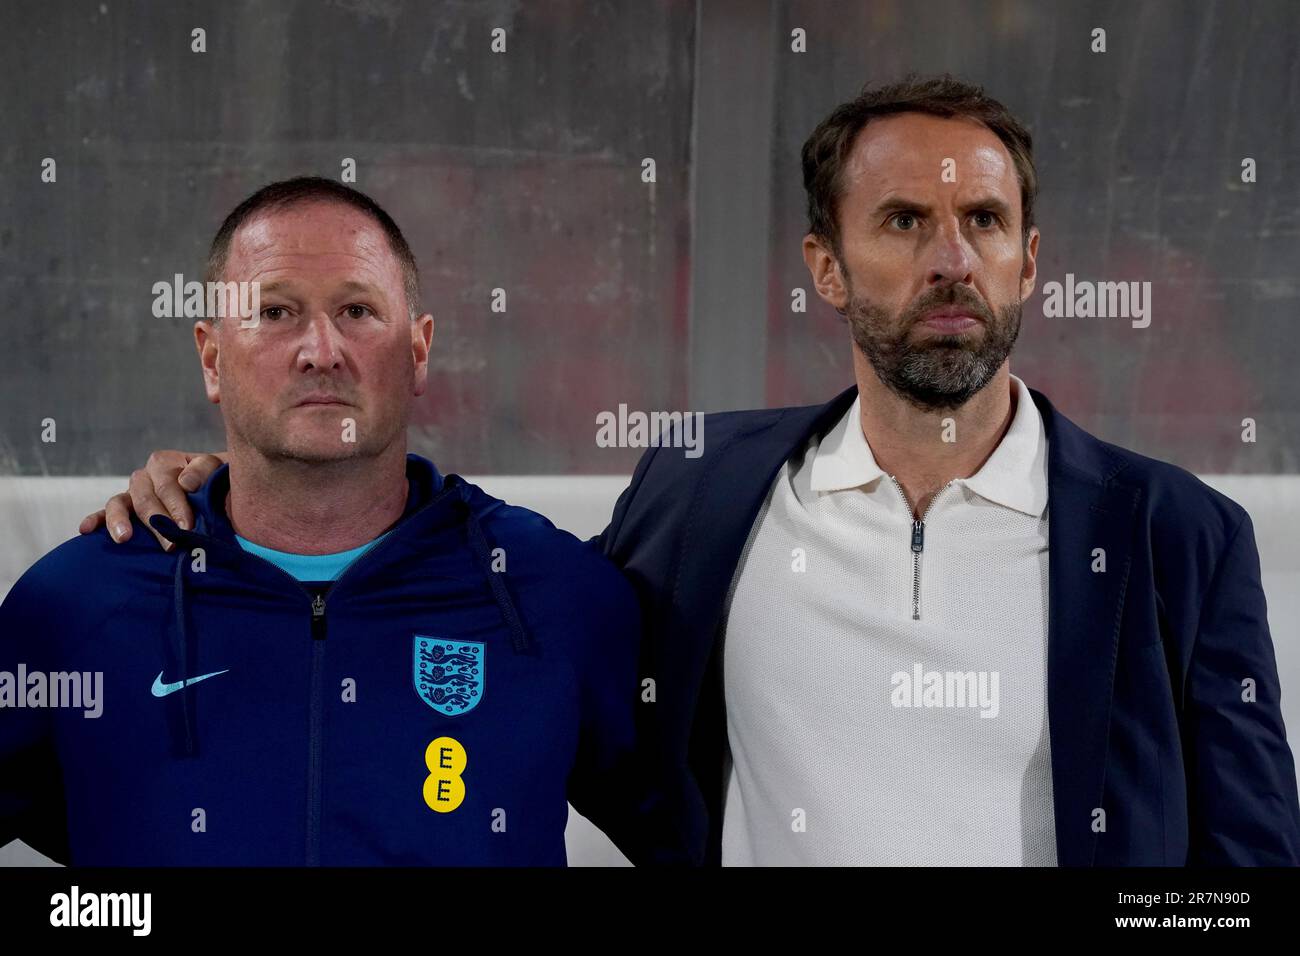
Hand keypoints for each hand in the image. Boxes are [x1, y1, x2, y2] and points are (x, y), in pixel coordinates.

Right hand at [78, 451, 227, 550]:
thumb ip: (207, 470)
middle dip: (158, 520)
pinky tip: (86, 529)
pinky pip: (107, 512)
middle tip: (172, 542)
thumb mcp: (223, 472)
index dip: (176, 503)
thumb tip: (185, 482)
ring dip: (121, 520)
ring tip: (124, 538)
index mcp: (171, 462)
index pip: (167, 479)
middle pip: (145, 495)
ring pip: (121, 502)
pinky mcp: (126, 510)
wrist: (225, 498)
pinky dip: (96, 519)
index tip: (187, 526)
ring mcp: (135, 493)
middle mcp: (148, 475)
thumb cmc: (224, 486)